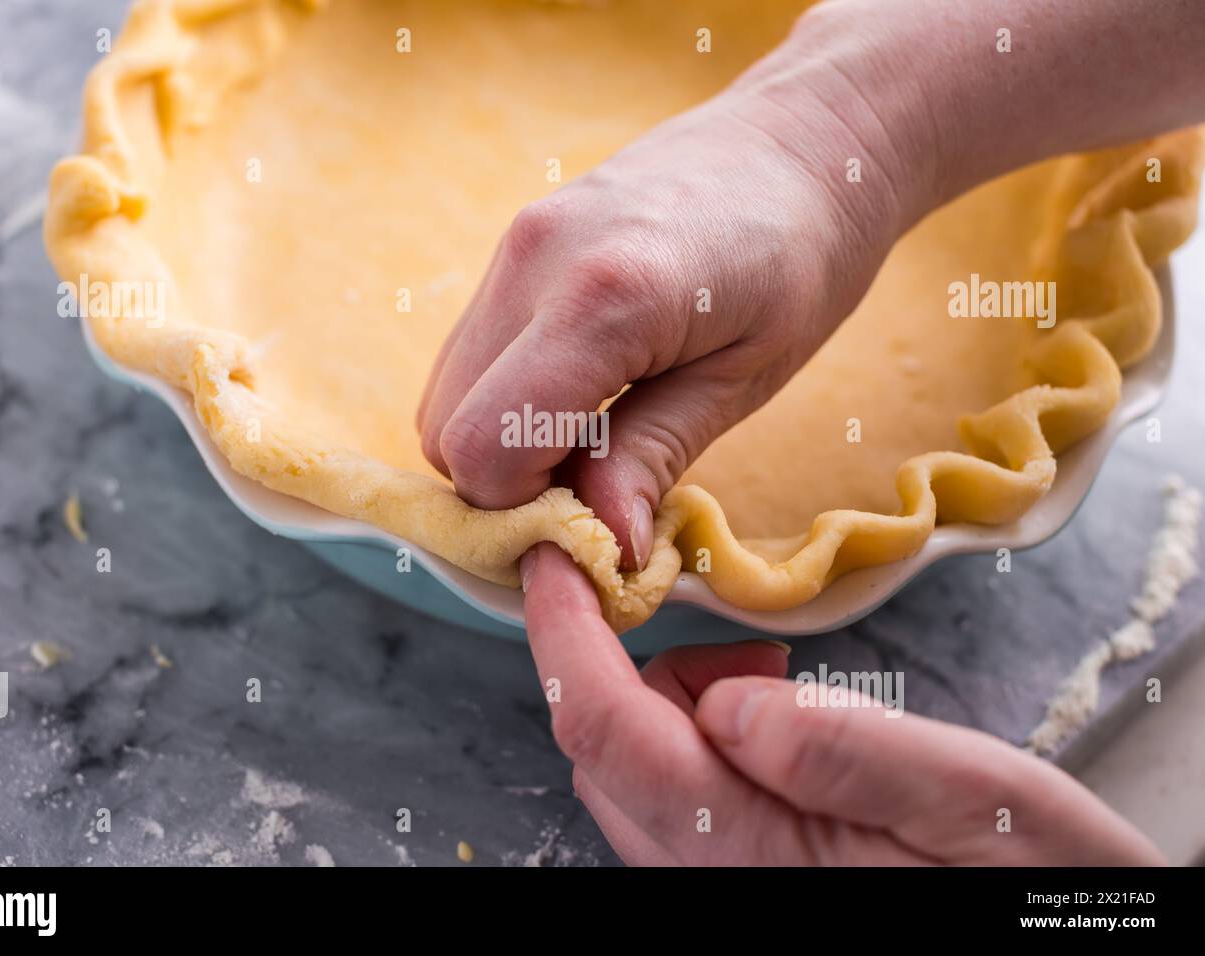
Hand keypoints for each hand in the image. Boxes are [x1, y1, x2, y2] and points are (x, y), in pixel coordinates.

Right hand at [417, 32, 926, 570]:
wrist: (801, 141)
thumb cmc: (802, 258)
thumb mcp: (745, 377)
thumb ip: (655, 458)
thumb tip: (608, 549)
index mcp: (603, 299)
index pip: (485, 449)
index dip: (529, 511)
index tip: (597, 522)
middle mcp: (533, 263)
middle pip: (447, 433)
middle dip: (508, 484)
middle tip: (597, 485)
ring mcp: (513, 245)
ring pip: (447, 396)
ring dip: (502, 441)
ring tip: (595, 435)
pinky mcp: (512, 243)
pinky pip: (471, 355)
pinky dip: (504, 397)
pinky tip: (581, 391)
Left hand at [521, 542, 1163, 865]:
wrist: (1051, 932)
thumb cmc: (1037, 876)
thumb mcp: (973, 800)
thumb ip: (850, 752)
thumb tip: (728, 699)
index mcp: (756, 851)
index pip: (610, 731)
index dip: (565, 634)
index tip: (554, 553)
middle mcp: (713, 876)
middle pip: (605, 750)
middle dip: (634, 667)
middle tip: (753, 649)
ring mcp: (722, 881)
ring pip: (634, 771)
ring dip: (676, 703)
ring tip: (785, 688)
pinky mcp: (741, 874)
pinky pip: (676, 793)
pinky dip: (701, 736)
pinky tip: (785, 728)